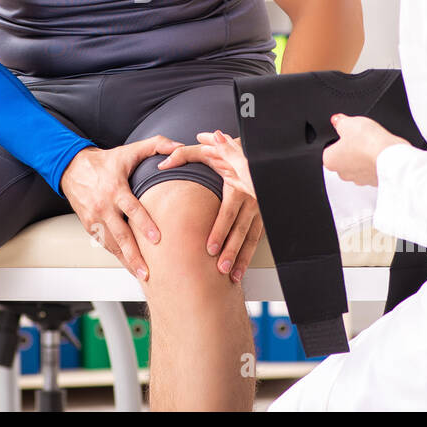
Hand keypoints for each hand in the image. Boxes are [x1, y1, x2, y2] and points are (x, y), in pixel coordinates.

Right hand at [59, 136, 175, 281]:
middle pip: (121, 235)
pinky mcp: (88, 225)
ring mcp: (95, 217)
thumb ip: (156, 145)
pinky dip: (116, 255)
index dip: (144, 224)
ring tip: (141, 275)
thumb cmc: (104, 161)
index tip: (157, 239)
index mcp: (115, 189)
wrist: (71, 167)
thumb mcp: (129, 150)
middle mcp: (104, 206)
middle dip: (135, 255)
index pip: (132, 209)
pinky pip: (104, 243)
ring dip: (126, 260)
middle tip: (149, 271)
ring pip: (112, 244)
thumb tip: (179, 146)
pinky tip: (128, 264)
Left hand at [153, 131, 262, 283]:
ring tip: (232, 276)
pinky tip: (240, 270)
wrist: (253, 153)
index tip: (210, 248)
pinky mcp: (263, 215)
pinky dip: (249, 255)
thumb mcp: (207, 149)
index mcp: (237, 185)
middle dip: (231, 251)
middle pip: (240, 230)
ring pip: (251, 238)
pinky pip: (257, 238)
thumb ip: (185, 154)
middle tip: (220, 269)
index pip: (228, 213)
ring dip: (242, 258)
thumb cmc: (227, 152)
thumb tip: (163, 162)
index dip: (220, 231)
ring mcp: (259, 209)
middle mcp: (251, 198)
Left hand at [321, 113, 410, 185]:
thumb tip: (338, 121)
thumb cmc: (368, 143)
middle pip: (343, 157)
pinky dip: (375, 161)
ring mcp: (360, 179)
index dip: (338, 138)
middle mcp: (343, 173)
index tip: (345, 132)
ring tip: (371, 143)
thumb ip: (340, 122)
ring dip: (363, 155)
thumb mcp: (349, 123)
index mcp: (330, 160)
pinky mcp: (375, 180)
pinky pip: (372, 169)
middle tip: (359, 137)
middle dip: (350, 148)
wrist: (392, 156)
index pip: (328, 148)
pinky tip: (380, 151)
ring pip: (358, 164)